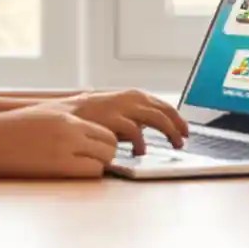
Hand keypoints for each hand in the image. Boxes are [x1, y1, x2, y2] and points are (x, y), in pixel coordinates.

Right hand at [0, 105, 117, 177]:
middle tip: (90, 162)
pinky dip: (87, 175)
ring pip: (104, 160)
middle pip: (110, 146)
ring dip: (96, 166)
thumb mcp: (44, 112)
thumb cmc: (11, 127)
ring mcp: (67, 147)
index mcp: (68, 117)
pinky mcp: (60, 166)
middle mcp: (71, 129)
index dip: (104, 145)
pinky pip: (91, 172)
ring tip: (79, 168)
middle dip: (105, 156)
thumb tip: (88, 105)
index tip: (95, 152)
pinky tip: (72, 174)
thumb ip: (69, 112)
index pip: (106, 132)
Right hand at [51, 90, 188, 154]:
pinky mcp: (113, 118)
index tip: (184, 131)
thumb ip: (132, 119)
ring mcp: (123, 107)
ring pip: (158, 118)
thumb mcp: (115, 114)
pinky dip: (142, 142)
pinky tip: (141, 151)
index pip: (164, 106)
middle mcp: (131, 98)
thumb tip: (148, 131)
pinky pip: (136, 130)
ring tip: (174, 145)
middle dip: (178, 126)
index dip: (177, 119)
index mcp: (133, 96)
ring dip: (170, 132)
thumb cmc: (89, 117)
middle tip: (184, 140)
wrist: (64, 114)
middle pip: (165, 110)